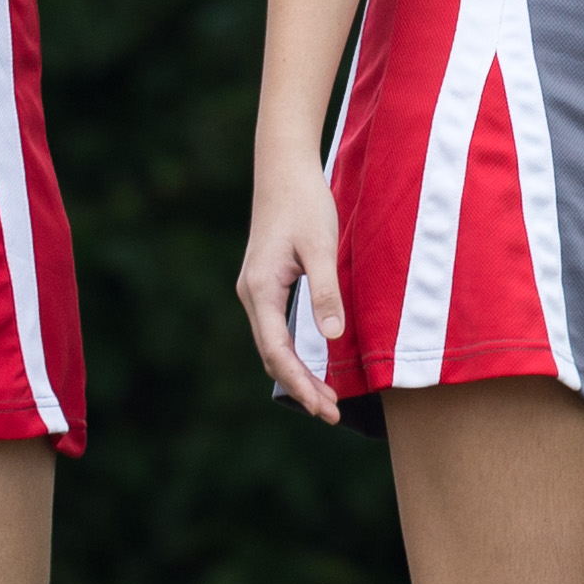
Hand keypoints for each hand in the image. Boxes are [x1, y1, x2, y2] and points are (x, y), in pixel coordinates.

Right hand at [231, 154, 346, 419]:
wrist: (284, 169)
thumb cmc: (304, 203)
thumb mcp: (321, 247)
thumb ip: (326, 292)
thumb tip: (332, 339)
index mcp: (261, 289)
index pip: (278, 352)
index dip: (301, 384)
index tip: (325, 408)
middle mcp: (251, 294)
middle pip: (272, 356)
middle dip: (300, 387)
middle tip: (331, 414)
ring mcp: (255, 290)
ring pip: (272, 346)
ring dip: (296, 373)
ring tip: (325, 399)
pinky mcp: (265, 284)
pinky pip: (275, 330)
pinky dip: (292, 354)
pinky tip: (312, 364)